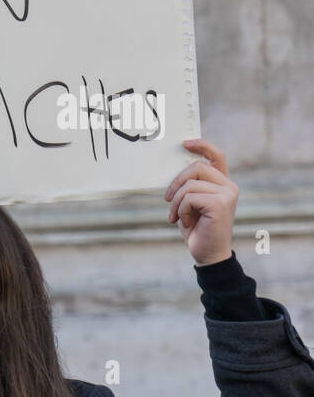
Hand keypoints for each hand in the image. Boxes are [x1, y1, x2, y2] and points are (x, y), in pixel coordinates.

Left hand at [164, 139, 236, 266]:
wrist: (207, 253)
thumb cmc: (197, 229)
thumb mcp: (190, 204)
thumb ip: (190, 186)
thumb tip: (175, 169)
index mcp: (222, 183)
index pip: (216, 156)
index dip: (202, 145)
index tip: (185, 143)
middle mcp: (229, 186)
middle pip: (196, 167)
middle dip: (176, 183)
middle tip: (167, 200)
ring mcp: (227, 194)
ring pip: (189, 185)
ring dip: (176, 203)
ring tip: (177, 217)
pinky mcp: (220, 203)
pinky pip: (189, 197)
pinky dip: (180, 210)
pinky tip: (186, 222)